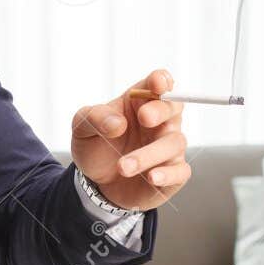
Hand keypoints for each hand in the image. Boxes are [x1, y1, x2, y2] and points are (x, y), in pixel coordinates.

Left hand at [70, 70, 189, 211]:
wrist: (95, 184)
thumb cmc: (95, 147)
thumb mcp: (83, 127)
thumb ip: (95, 118)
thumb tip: (117, 123)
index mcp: (140, 102)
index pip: (159, 83)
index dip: (161, 80)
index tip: (156, 83)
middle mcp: (159, 122)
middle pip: (173, 107)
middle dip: (160, 110)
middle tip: (144, 118)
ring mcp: (168, 147)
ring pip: (174, 143)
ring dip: (149, 154)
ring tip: (122, 166)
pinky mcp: (172, 172)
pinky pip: (180, 171)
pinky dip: (168, 174)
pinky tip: (152, 177)